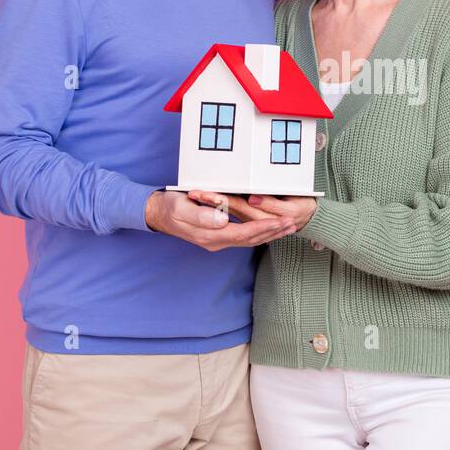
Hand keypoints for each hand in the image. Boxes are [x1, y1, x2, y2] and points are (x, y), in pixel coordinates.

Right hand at [144, 190, 296, 250]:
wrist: (157, 214)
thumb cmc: (169, 207)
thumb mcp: (182, 208)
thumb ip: (201, 215)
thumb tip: (222, 220)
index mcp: (210, 235)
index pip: (243, 234)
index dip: (264, 228)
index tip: (281, 221)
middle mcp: (216, 242)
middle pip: (250, 240)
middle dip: (272, 232)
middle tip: (292, 223)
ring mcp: (216, 241)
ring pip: (248, 241)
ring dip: (269, 234)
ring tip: (287, 227)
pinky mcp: (217, 236)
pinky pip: (242, 238)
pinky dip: (259, 234)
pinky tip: (269, 230)